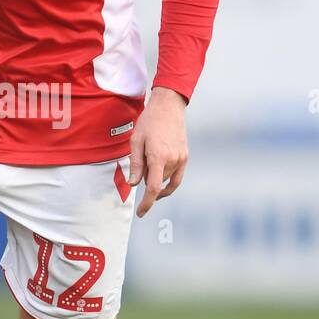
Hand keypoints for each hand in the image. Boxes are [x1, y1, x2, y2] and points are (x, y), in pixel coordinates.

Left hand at [128, 86, 187, 217]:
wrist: (169, 107)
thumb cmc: (149, 121)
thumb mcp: (136, 141)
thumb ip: (135, 164)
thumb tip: (133, 184)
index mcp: (158, 156)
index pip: (153, 188)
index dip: (147, 203)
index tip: (141, 212)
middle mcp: (172, 160)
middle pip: (156, 182)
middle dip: (146, 179)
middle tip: (140, 162)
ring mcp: (181, 158)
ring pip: (165, 179)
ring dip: (156, 177)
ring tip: (150, 158)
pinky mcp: (185, 157)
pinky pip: (177, 178)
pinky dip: (168, 184)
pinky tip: (161, 184)